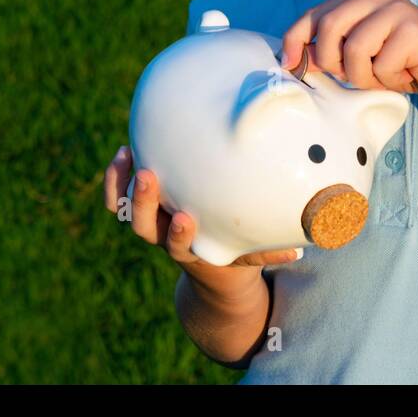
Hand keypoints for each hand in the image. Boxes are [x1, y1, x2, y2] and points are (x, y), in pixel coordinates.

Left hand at [103, 145, 302, 297]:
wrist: (212, 266)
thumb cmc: (239, 251)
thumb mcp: (254, 252)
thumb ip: (272, 250)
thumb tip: (300, 249)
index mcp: (193, 249)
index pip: (179, 247)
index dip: (179, 235)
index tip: (186, 219)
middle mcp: (167, 237)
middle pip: (144, 226)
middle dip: (144, 202)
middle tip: (148, 177)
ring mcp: (154, 220)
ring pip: (126, 209)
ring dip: (122, 184)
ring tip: (126, 154)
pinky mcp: (145, 205)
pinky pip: (120, 194)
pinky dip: (117, 176)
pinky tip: (125, 150)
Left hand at [278, 0, 417, 110]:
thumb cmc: (408, 66)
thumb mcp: (365, 54)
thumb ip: (335, 48)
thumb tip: (295, 59)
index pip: (315, 13)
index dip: (295, 39)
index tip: (289, 64)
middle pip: (330, 27)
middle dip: (330, 61)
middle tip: (351, 77)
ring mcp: (397, 11)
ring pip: (353, 50)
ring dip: (363, 76)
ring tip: (383, 77)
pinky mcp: (413, 31)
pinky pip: (380, 65)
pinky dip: (388, 81)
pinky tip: (405, 77)